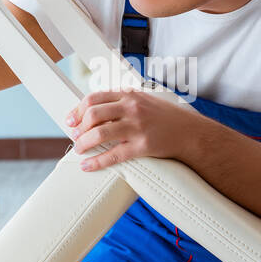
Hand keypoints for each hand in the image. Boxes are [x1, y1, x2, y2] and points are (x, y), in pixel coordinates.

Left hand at [67, 88, 197, 170]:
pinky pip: (114, 155)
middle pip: (93, 114)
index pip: (94, 98)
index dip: (78, 110)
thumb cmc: (167, 118)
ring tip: (80, 150)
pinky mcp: (143, 146)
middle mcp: (132, 108)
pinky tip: (88, 166)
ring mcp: (137, 127)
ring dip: (84, 144)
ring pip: (100, 134)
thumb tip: (97, 111)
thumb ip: (123, 102)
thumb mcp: (144, 100)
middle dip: (79, 127)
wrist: (190, 133)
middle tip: (75, 136)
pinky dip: (97, 162)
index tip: (70, 120)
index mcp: (129, 96)